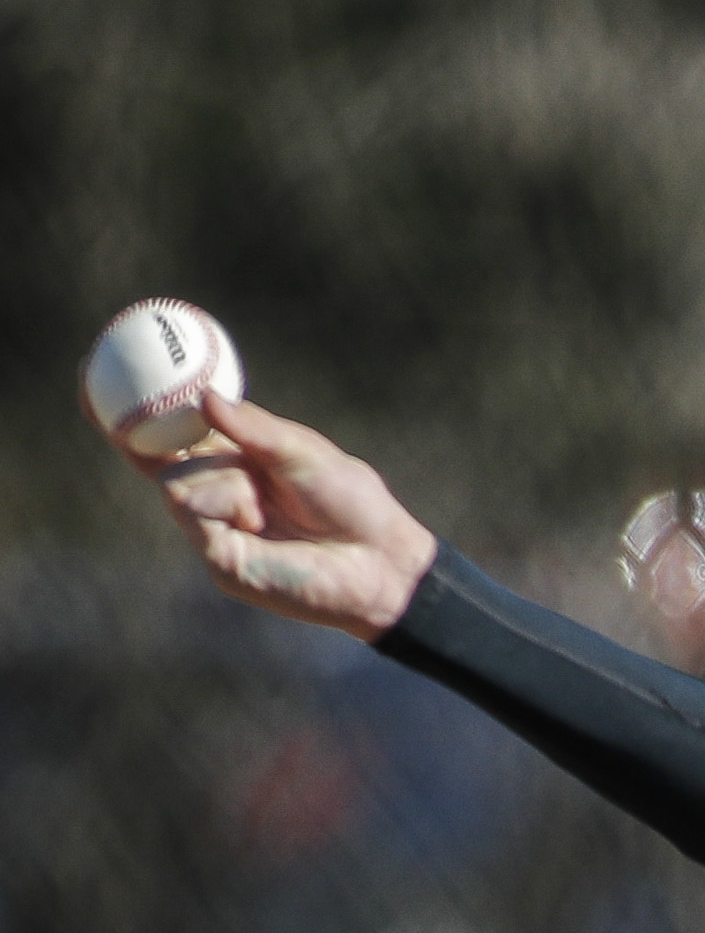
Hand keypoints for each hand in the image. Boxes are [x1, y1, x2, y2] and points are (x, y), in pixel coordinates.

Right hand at [128, 390, 438, 641]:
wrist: (380, 560)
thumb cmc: (350, 502)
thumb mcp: (301, 451)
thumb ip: (252, 427)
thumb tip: (203, 397)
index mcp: (234, 462)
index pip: (171, 434)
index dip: (132, 409)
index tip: (97, 372)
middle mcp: (217, 493)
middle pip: (159, 456)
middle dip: (141, 433)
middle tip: (115, 404)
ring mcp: (213, 529)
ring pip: (176, 484)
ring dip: (218, 480)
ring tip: (260, 498)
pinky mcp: (219, 560)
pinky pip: (195, 515)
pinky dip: (223, 503)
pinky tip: (254, 516)